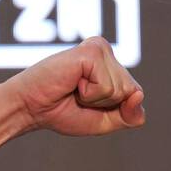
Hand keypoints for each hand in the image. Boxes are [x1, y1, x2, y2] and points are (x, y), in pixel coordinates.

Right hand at [4, 36, 144, 136]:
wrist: (31, 108)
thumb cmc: (63, 112)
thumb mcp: (105, 121)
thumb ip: (130, 115)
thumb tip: (139, 95)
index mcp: (112, 65)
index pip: (136, 95)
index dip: (115, 110)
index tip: (88, 103)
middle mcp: (108, 52)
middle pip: (131, 92)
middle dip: (105, 105)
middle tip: (78, 95)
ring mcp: (100, 48)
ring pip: (121, 90)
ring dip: (95, 99)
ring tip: (74, 88)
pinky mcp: (92, 51)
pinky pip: (107, 87)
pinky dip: (89, 94)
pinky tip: (72, 82)